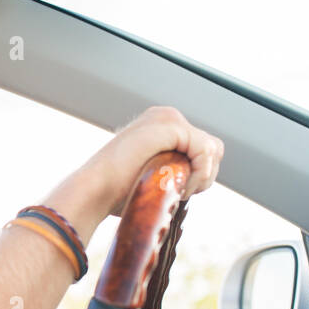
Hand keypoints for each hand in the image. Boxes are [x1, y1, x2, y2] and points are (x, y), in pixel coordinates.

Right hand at [85, 106, 223, 215]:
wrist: (95, 190)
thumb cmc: (117, 191)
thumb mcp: (152, 175)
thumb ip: (173, 169)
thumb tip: (192, 180)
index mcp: (161, 125)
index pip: (204, 149)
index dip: (199, 175)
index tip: (178, 191)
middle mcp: (166, 116)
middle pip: (213, 148)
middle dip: (203, 175)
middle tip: (178, 191)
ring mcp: (168, 118)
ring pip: (213, 149)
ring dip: (200, 177)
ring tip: (176, 189)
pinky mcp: (170, 126)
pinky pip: (205, 150)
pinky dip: (198, 173)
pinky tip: (178, 186)